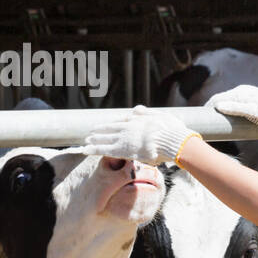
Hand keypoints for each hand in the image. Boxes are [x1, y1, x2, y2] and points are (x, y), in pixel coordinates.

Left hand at [83, 105, 198, 165]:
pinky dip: (93, 149)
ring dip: (94, 139)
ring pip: (104, 138)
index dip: (115, 123)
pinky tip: (85, 150)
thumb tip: (136, 108)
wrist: (171, 140)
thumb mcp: (162, 117)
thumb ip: (147, 113)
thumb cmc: (172, 131)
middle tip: (92, 132)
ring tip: (86, 140)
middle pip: (110, 128)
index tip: (109, 125)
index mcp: (138, 119)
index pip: (123, 121)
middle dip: (100, 130)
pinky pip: (103, 149)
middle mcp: (128, 127)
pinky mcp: (121, 149)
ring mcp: (123, 137)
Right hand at [210, 85, 257, 130]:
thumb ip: (235, 108)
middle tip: (207, 118)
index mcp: (240, 92)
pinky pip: (238, 104)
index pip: (219, 98)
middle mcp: (243, 91)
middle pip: (224, 99)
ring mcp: (249, 95)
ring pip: (231, 101)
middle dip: (214, 107)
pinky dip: (231, 109)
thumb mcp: (251, 112)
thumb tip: (218, 106)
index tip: (202, 115)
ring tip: (217, 118)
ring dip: (223, 108)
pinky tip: (231, 116)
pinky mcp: (254, 100)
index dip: (209, 106)